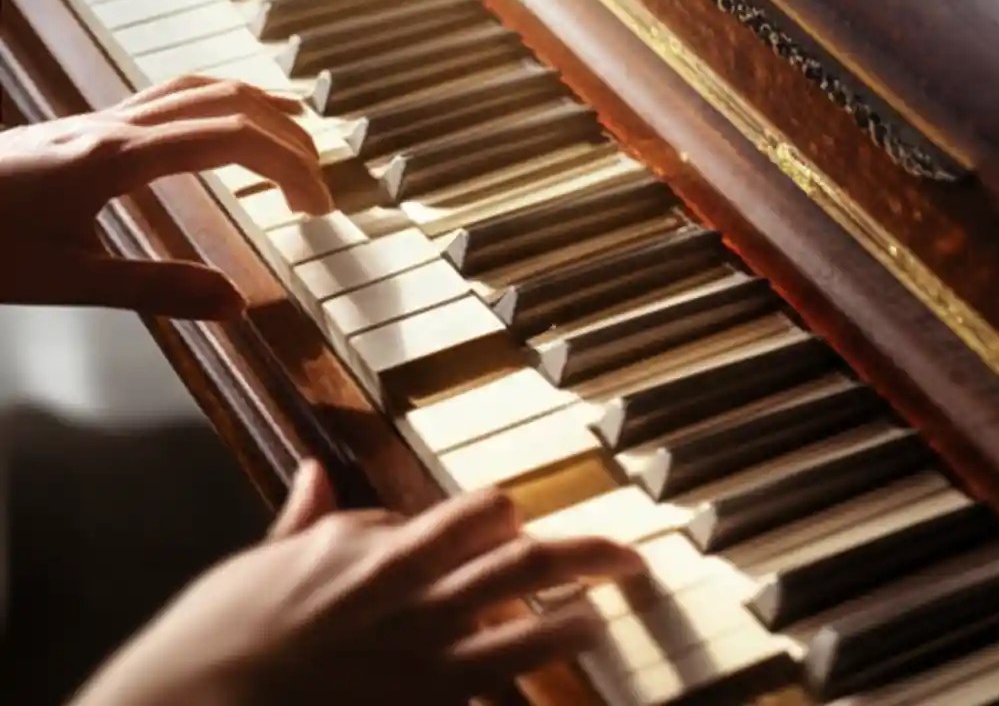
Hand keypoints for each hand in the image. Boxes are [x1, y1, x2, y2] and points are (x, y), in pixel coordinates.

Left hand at [0, 75, 333, 318]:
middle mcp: (111, 126)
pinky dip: (213, 103)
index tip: (321, 208)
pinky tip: (217, 126)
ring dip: (255, 104)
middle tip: (321, 187)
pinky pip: (165, 96)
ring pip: (194, 87)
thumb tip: (236, 306)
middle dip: (286, 140)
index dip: (289, 167)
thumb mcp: (67, 279)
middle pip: (225, 104)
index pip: (232, 141)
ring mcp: (95, 119)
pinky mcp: (82, 129)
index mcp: (116, 158)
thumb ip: (157, 290)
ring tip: (295, 128)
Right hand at [73, 461, 641, 705]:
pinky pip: (498, 688)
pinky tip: (555, 673)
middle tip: (627, 551)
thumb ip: (303, 520)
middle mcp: (409, 591)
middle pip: (519, 557)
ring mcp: (421, 652)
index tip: (514, 524)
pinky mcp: (424, 700)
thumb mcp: (258, 563)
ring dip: (576, 617)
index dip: (494, 523)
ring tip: (603, 615)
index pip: (463, 517)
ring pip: (527, 623)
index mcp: (370, 546)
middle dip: (581, 551)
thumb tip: (317, 473)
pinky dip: (531, 676)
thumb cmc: (213, 638)